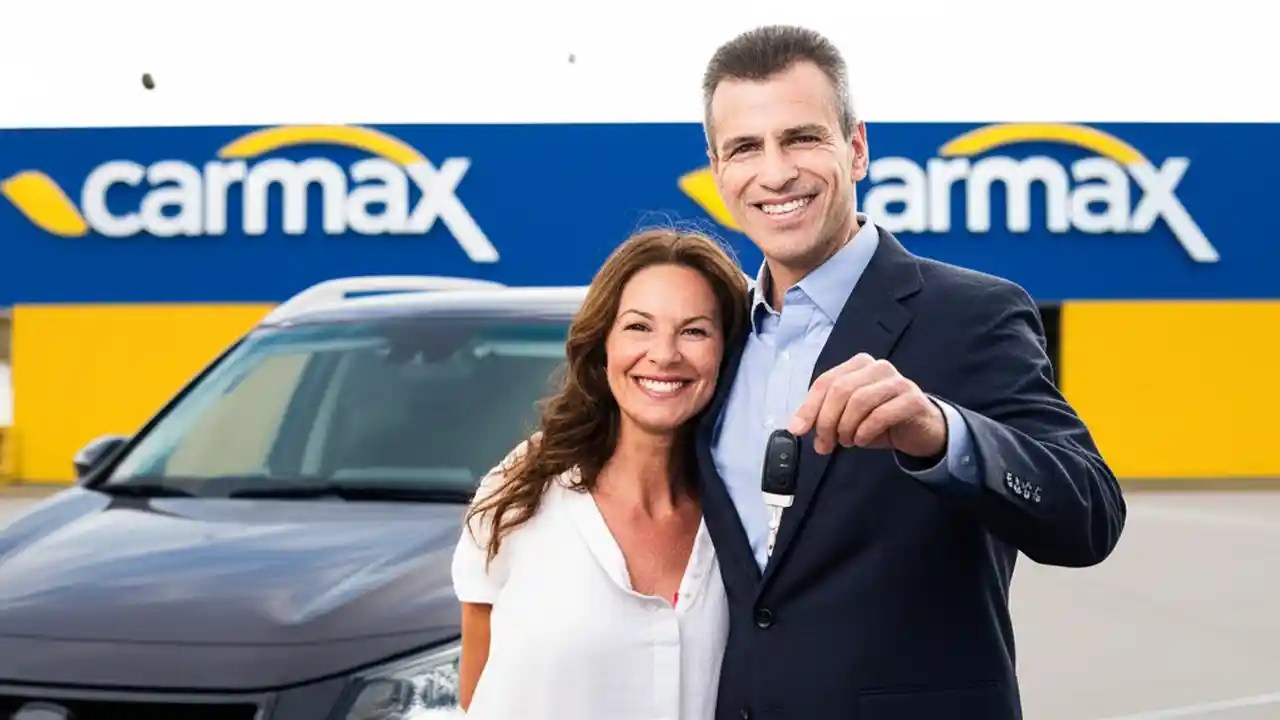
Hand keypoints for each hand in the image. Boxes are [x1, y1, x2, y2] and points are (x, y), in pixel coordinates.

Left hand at [787, 353, 946, 456]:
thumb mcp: (847, 417)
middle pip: (840, 390)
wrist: (919, 430)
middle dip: (826, 421)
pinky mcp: (912, 399)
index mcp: (858, 365)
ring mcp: (897, 381)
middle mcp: (877, 367)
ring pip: (859, 401)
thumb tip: (797, 427)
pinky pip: (881, 414)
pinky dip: (865, 431)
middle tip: (824, 444)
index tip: (798, 430)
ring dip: (846, 427)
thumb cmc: (880, 420)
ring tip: (846, 442)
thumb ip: (823, 416)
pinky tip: (862, 441)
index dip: (809, 407)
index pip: (826, 382)